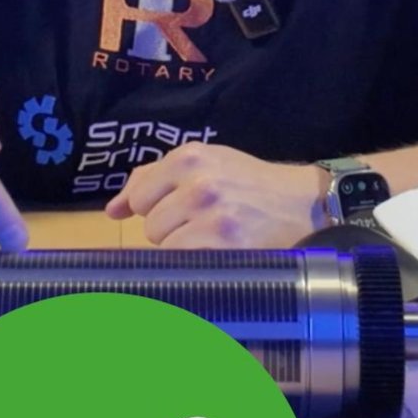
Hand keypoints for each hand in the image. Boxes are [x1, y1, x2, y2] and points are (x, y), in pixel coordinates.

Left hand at [103, 142, 325, 247]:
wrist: (304, 205)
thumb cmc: (250, 185)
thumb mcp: (207, 165)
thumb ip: (155, 179)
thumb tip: (113, 209)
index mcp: (190, 156)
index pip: (139, 194)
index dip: (154, 209)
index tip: (178, 211)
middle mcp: (198, 180)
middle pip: (150, 222)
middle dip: (170, 228)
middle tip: (205, 223)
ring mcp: (210, 212)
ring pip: (164, 244)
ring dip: (184, 247)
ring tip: (214, 236)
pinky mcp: (223, 242)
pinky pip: (183, 260)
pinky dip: (195, 261)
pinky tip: (219, 251)